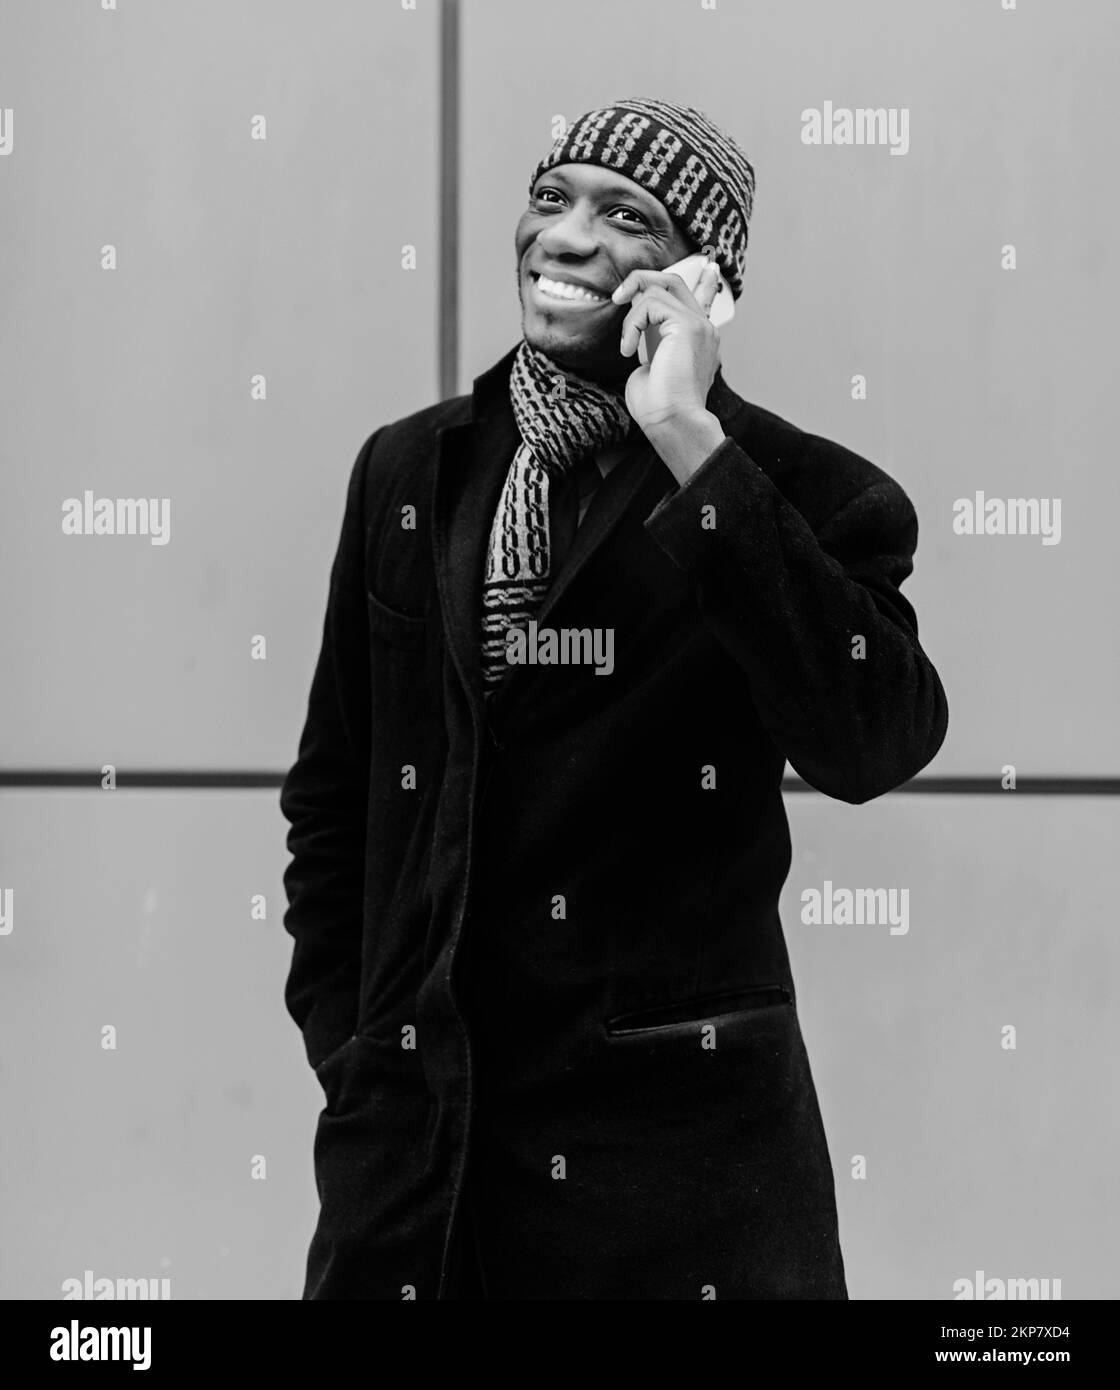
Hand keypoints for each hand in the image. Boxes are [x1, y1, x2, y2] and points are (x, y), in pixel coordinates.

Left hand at [612, 260, 721, 435]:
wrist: (671, 421)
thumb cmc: (658, 407)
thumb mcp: (650, 367)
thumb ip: (651, 344)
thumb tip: (638, 335)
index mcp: (697, 339)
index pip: (705, 301)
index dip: (704, 283)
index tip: (709, 269)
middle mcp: (702, 328)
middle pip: (675, 281)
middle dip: (642, 280)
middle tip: (619, 297)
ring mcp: (698, 324)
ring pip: (660, 286)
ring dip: (631, 314)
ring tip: (627, 345)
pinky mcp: (687, 324)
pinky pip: (651, 303)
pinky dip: (632, 324)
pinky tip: (629, 349)